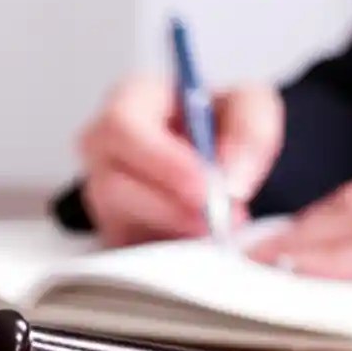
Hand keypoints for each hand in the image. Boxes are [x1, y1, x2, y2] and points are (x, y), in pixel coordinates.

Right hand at [78, 77, 283, 246]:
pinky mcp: (110, 230)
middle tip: (216, 220)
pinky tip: (197, 239)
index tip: (203, 186)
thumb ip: (251, 131)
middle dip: (168, 209)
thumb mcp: (248, 105)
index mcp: (128, 101)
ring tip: (216, 228)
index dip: (160, 160)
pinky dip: (167, 249)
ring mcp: (100, 192)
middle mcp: (102, 147)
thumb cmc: (216, 121)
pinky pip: (130, 248)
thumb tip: (232, 181)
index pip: (121, 126)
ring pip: (121, 223)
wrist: (211, 153)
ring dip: (172, 231)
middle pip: (113, 185)